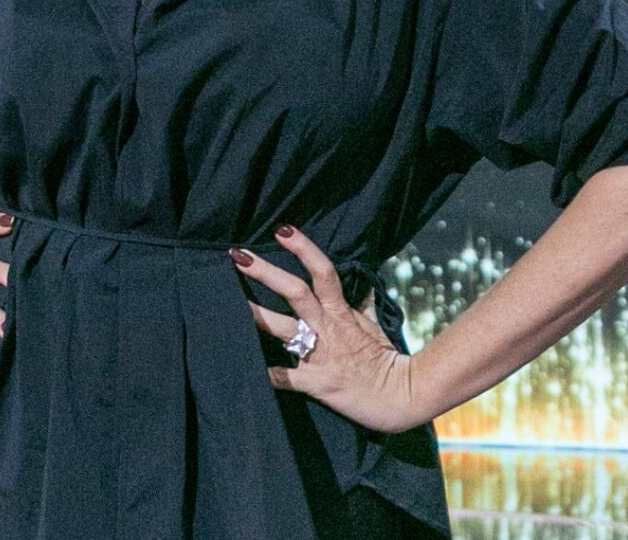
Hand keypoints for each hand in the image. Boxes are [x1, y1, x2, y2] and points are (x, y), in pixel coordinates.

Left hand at [231, 226, 432, 434]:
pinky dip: (265, 372)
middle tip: (239, 256)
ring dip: (255, 315)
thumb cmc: (387, 359)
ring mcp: (320, 355)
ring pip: (283, 328)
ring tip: (226, 303)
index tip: (283, 231)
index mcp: (342, 312)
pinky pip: (284, 377)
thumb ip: (362, 303)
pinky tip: (241, 366)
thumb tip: (362, 282)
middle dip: (266, 273)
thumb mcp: (375, 325)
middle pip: (296, 293)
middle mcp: (328, 329)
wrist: (401, 397)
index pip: (324, 272)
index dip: (304, 249)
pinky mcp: (315, 383)